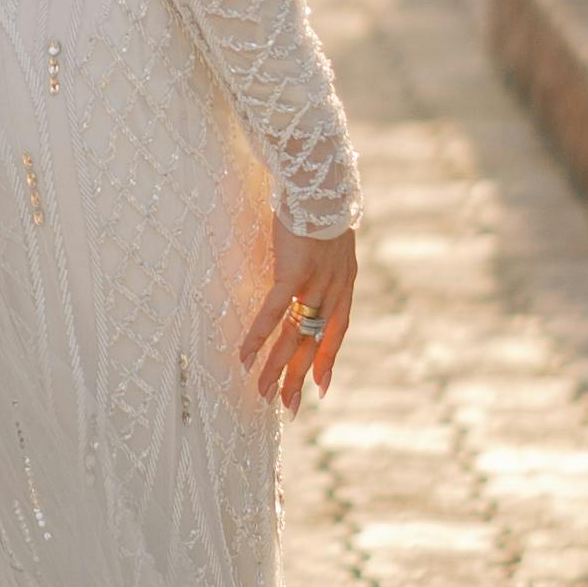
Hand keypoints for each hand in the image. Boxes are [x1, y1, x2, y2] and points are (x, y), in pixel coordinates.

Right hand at [242, 219, 355, 411]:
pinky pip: (273, 313)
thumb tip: (310, 263)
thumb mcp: (330, 235)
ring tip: (262, 394)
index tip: (321, 386)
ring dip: (276, 367)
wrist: (319, 180)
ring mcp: (315, 283)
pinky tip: (244, 356)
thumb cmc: (319, 201)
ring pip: (295, 336)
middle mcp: (334, 288)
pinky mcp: (294, 273)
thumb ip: (324, 257)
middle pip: (316, 343)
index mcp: (344, 280)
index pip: (338, 330)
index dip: (328, 359)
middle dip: (300, 376)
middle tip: (289, 406)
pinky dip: (258, 336)